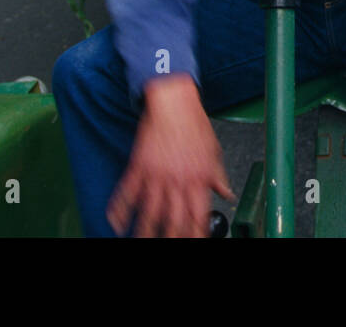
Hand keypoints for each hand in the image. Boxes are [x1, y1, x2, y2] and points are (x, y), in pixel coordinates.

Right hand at [107, 75, 231, 236]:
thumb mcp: (213, 150)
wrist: (174, 100)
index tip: (195, 240)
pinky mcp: (139, 165)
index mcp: (199, 176)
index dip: (197, 232)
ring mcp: (157, 173)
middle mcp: (178, 179)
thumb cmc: (194, 123)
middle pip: (174, 218)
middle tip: (169, 244)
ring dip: (145, 231)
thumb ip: (218, 176)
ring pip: (149, 211)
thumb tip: (227, 194)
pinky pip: (127, 192)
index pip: (198, 214)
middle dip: (172, 236)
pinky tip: (117, 223)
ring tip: (141, 240)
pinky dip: (120, 209)